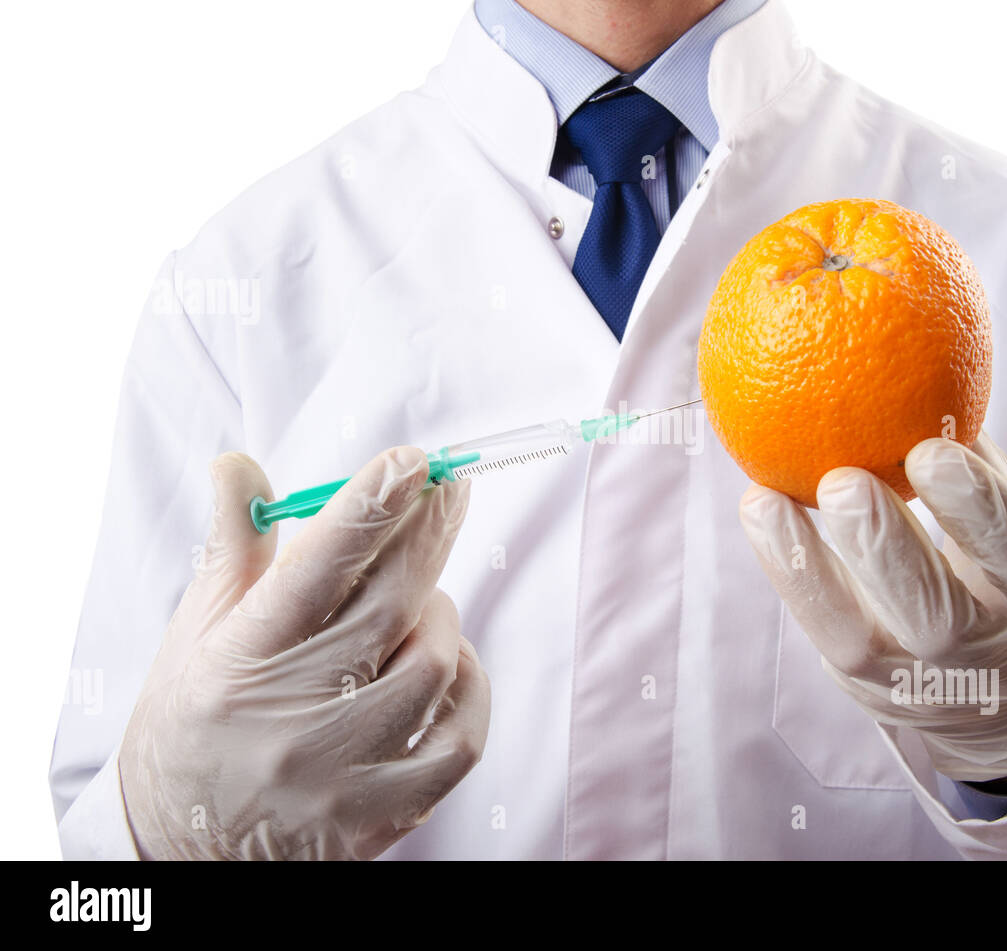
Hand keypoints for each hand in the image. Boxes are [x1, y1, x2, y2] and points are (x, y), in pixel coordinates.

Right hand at [119, 447, 488, 859]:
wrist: (180, 845)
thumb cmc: (193, 720)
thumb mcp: (196, 631)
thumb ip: (233, 547)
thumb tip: (239, 465)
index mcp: (238, 661)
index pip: (313, 572)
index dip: (368, 509)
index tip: (410, 461)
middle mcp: (289, 720)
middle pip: (388, 606)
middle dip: (427, 533)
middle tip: (449, 488)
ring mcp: (339, 774)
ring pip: (433, 665)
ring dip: (440, 616)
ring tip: (418, 602)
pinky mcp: (380, 814)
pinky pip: (461, 738)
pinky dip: (468, 687)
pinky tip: (445, 667)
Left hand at [740, 431, 1006, 782]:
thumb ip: (979, 464)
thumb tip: (926, 364)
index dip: (977, 507)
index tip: (931, 451)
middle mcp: (985, 651)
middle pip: (934, 609)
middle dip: (884, 546)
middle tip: (842, 481)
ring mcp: (920, 680)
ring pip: (861, 633)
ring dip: (809, 562)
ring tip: (767, 500)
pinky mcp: (865, 684)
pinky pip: (822, 629)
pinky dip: (787, 571)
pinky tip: (759, 511)